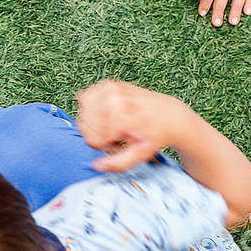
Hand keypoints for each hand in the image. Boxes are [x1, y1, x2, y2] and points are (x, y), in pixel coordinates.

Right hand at [76, 79, 190, 172]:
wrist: (168, 115)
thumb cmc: (155, 134)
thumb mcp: (141, 155)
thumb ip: (118, 164)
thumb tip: (96, 166)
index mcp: (123, 115)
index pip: (92, 138)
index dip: (102, 146)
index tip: (116, 145)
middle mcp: (114, 98)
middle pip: (84, 125)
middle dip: (96, 134)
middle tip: (115, 136)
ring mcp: (110, 88)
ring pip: (82, 112)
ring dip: (93, 122)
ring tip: (111, 125)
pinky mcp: (107, 84)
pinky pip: (84, 99)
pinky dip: (92, 110)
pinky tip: (107, 115)